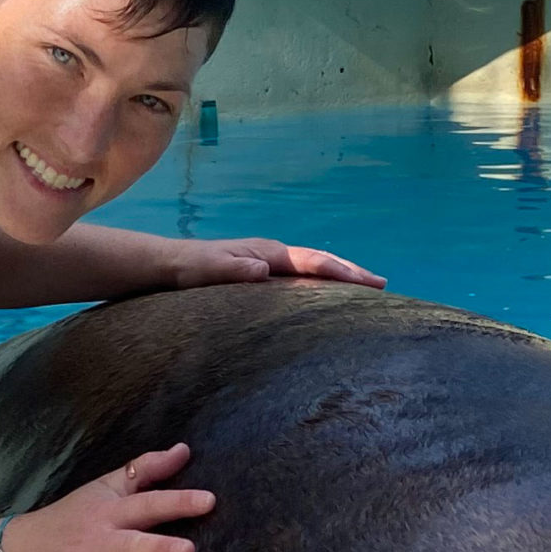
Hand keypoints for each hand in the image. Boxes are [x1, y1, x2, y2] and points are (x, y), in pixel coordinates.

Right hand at [6, 445, 214, 551]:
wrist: (11, 551)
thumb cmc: (70, 518)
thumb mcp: (103, 488)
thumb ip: (144, 469)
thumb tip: (184, 450)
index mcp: (107, 512)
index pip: (145, 503)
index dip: (176, 501)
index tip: (209, 501)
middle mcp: (94, 541)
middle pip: (129, 544)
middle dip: (156, 547)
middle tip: (188, 551)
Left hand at [166, 237, 385, 289]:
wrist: (169, 265)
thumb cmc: (188, 270)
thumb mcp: (207, 271)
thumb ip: (233, 269)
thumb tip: (263, 269)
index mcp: (267, 253)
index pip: (312, 262)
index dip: (341, 272)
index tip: (367, 283)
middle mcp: (273, 254)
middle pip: (321, 261)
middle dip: (352, 271)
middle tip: (381, 284)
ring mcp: (270, 263)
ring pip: (315, 268)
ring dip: (341, 276)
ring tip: (368, 288)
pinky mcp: (265, 274)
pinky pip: (303, 278)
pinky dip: (323, 284)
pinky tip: (331, 298)